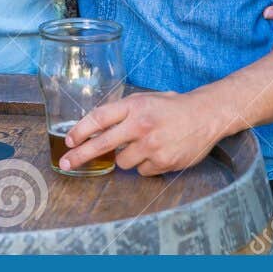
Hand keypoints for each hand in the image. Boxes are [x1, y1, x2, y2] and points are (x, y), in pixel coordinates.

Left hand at [61, 90, 227, 176]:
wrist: (205, 116)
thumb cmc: (172, 107)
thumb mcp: (145, 99)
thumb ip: (122, 112)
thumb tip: (96, 128)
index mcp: (134, 106)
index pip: (99, 118)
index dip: (80, 131)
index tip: (68, 141)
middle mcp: (140, 126)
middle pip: (102, 144)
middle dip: (80, 155)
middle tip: (66, 163)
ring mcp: (152, 146)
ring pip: (122, 162)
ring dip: (126, 157)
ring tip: (144, 145)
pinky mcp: (162, 162)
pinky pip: (141, 171)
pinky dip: (145, 165)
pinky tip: (158, 152)